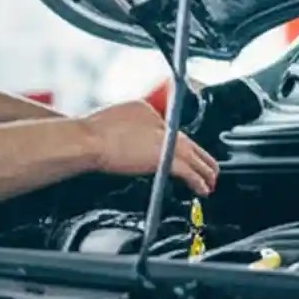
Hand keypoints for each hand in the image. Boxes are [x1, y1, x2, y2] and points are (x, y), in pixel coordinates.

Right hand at [81, 100, 218, 195]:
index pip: (167, 127)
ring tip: (210, 180)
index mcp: (145, 110)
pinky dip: (198, 180)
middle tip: (209, 165)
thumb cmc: (89, 135)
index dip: (176, 143)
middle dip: (199, 155)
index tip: (178, 152)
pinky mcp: (165, 156)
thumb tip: (125, 142)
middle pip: (186, 139)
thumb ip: (124, 130)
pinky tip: (202, 188)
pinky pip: (189, 171)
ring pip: (193, 155)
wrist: (87, 140)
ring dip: (205, 169)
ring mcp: (163, 138)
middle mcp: (158, 120)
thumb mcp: (109, 123)